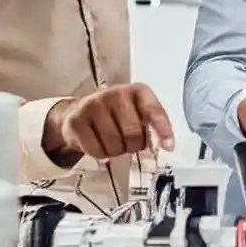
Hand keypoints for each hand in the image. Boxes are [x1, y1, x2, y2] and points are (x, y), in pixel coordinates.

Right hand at [43, 83, 174, 160]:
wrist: (80, 112)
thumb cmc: (116, 115)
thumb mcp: (138, 113)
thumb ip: (153, 125)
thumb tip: (167, 145)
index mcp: (137, 91)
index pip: (154, 111)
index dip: (163, 131)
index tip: (168, 146)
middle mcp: (115, 93)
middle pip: (133, 132)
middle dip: (134, 145)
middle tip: (130, 144)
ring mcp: (93, 105)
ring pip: (114, 143)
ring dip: (117, 151)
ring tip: (114, 144)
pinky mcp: (76, 120)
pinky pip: (95, 149)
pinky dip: (101, 154)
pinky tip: (100, 147)